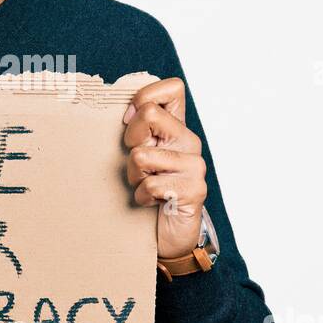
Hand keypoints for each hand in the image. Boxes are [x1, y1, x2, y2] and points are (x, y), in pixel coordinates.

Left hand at [122, 77, 206, 258]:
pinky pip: (150, 185)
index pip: (172, 87)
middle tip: (139, 164)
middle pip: (148, 114)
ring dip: (134, 176)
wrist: (168, 235)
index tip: (130, 122)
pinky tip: (153, 203)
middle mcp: (189, 141)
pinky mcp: (193, 190)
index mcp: (177, 126)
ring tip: (145, 186)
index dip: (144, 98)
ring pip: (141, 155)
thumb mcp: (140, 154)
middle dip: (131, 140)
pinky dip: (142, 197)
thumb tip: (128, 111)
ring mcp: (195, 165)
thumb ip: (138, 130)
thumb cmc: (149, 191)